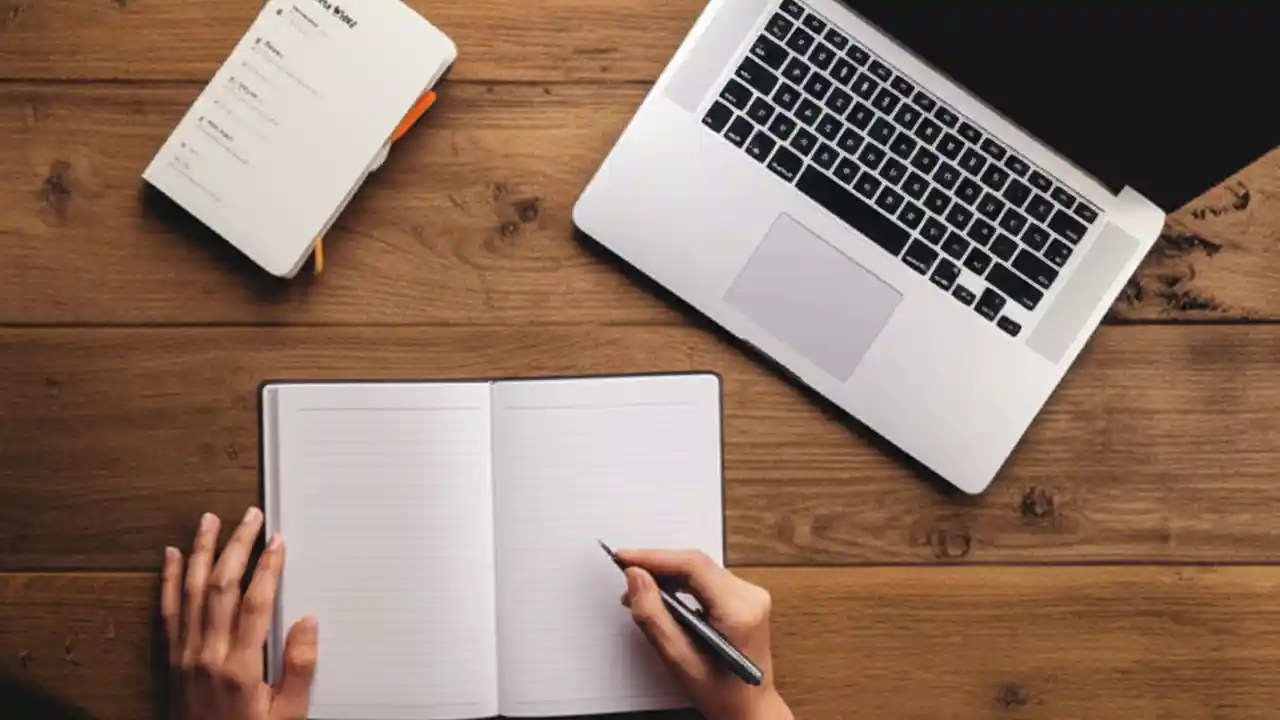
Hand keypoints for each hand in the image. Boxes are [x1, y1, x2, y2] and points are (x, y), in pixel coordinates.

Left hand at [161, 509, 317, 719]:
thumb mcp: (287, 716)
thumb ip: (300, 670)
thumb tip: (308, 623)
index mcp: (240, 667)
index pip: (255, 603)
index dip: (268, 567)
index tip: (278, 541)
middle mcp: (207, 655)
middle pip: (221, 587)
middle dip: (237, 546)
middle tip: (249, 517)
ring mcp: (185, 655)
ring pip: (192, 591)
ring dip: (202, 552)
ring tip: (210, 521)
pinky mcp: (172, 660)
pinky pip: (168, 611)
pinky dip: (170, 580)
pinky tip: (174, 556)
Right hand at [618, 549, 792, 719]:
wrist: (749, 709)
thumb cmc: (722, 693)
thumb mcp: (679, 660)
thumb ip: (654, 616)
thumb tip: (636, 578)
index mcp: (739, 611)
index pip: (693, 566)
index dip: (654, 557)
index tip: (625, 558)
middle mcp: (750, 597)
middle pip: (696, 564)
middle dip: (657, 567)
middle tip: (626, 577)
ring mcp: (750, 595)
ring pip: (699, 569)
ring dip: (667, 575)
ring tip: (640, 592)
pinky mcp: (744, 598)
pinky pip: (707, 579)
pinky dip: (681, 583)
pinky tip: (663, 596)